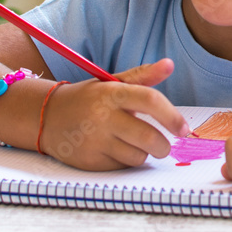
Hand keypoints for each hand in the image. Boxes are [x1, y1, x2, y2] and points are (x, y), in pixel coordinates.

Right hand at [40, 59, 189, 170]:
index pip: (150, 100)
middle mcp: (102, 116)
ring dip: (143, 153)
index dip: (172, 116)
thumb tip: (169, 65)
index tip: (184, 129)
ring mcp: (94, 141)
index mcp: (112, 93)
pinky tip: (115, 149)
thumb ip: (143, 76)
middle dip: (163, 145)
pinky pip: (121, 166)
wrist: (47, 116)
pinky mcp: (89, 161)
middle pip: (148, 137)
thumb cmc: (89, 99)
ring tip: (133, 142)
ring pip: (137, 156)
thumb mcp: (112, 82)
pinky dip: (125, 161)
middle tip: (163, 145)